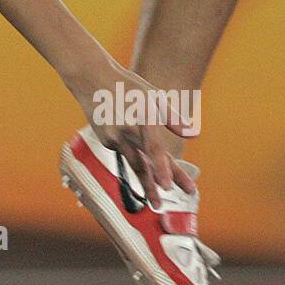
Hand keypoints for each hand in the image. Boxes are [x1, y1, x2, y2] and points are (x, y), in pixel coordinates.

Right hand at [67, 61, 196, 206]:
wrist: (91, 79)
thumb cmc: (126, 85)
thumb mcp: (153, 96)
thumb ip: (173, 118)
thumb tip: (193, 134)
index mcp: (143, 118)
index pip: (154, 149)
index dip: (162, 169)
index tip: (168, 186)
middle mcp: (127, 131)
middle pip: (143, 164)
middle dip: (154, 186)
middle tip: (161, 206)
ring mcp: (113, 137)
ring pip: (133, 164)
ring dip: (145, 182)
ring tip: (155, 201)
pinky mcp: (105, 140)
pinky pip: (124, 152)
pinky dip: (133, 153)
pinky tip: (129, 138)